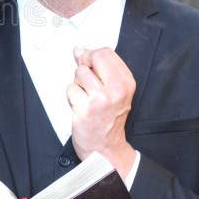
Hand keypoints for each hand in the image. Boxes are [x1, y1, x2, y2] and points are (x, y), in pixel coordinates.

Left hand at [67, 47, 135, 177]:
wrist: (105, 147)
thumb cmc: (108, 118)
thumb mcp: (113, 91)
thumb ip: (99, 69)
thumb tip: (80, 50)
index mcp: (126, 83)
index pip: (106, 53)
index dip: (93, 57)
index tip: (91, 67)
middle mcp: (117, 90)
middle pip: (93, 57)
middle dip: (85, 66)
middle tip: (87, 82)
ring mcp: (101, 99)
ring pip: (80, 73)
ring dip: (78, 84)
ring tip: (86, 97)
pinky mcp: (86, 108)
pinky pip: (71, 89)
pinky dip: (72, 97)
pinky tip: (81, 107)